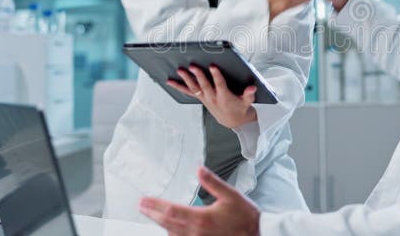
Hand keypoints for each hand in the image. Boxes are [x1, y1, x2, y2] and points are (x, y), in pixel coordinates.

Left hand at [140, 166, 259, 235]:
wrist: (258, 235)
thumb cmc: (245, 217)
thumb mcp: (231, 195)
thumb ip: (212, 182)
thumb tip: (198, 169)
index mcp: (201, 218)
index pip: (171, 211)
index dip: (155, 205)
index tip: (143, 200)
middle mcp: (196, 232)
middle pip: (166, 223)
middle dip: (152, 214)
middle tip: (141, 206)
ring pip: (172, 234)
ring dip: (161, 224)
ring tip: (153, 215)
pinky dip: (172, 234)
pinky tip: (170, 230)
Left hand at [167, 65, 256, 128]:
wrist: (233, 121)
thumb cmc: (240, 108)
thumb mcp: (248, 102)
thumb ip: (249, 94)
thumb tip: (252, 88)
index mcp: (224, 97)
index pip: (220, 85)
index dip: (216, 76)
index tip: (213, 66)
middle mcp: (213, 98)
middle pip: (204, 85)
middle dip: (198, 75)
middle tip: (192, 66)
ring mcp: (205, 98)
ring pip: (194, 88)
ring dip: (186, 79)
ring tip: (180, 70)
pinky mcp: (201, 98)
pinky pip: (188, 92)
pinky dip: (179, 86)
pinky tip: (170, 81)